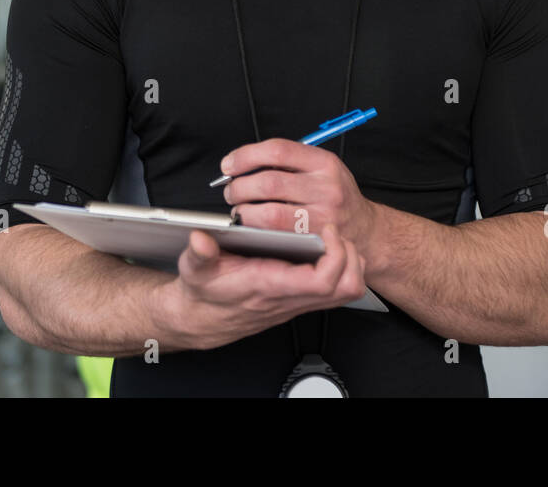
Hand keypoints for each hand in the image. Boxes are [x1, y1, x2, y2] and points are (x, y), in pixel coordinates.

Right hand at [160, 222, 366, 350]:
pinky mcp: (300, 301)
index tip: (328, 229)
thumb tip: (200, 238)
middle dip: (351, 256)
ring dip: (351, 264)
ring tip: (336, 239)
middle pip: (345, 288)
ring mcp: (298, 302)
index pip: (321, 281)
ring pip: (347, 292)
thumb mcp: (195, 268)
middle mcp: (290, 297)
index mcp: (270, 286)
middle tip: (336, 231)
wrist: (202, 319)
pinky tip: (328, 251)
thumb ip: (199, 253)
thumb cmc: (204, 291)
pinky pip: (337, 291)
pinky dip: (343, 269)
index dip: (335, 255)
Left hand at [218, 138, 378, 255]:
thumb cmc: (335, 196)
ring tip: (238, 209)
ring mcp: (322, 217)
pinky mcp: (314, 241)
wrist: (365, 230)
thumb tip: (241, 162)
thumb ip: (288, 162)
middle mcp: (326, 188)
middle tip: (231, 190)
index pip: (278, 150)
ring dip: (243, 211)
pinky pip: (275, 235)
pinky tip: (250, 226)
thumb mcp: (321, 168)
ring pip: (269, 213)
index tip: (229, 164)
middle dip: (239, 187)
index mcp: (325, 162)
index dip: (246, 156)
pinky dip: (255, 229)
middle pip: (269, 182)